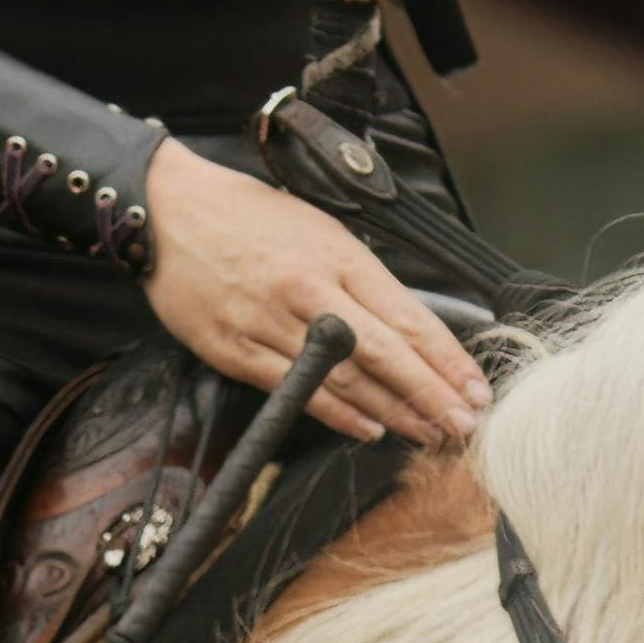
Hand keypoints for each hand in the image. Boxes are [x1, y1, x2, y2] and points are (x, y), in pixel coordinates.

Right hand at [140, 148, 487, 449]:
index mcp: (337, 256)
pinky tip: (369, 428)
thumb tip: (407, 325)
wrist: (168, 210)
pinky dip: (337, 414)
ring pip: (344, 380)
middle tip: (463, 425)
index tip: (474, 388)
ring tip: (426, 432)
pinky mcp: (235, 349)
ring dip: (392, 412)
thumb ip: (360, 276)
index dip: (446, 360)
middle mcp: (308, 291)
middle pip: (385, 355)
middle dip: (430, 395)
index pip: (407, 317)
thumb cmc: (248, 215)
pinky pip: (295, 390)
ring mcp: (269, 323)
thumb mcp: (319, 228)